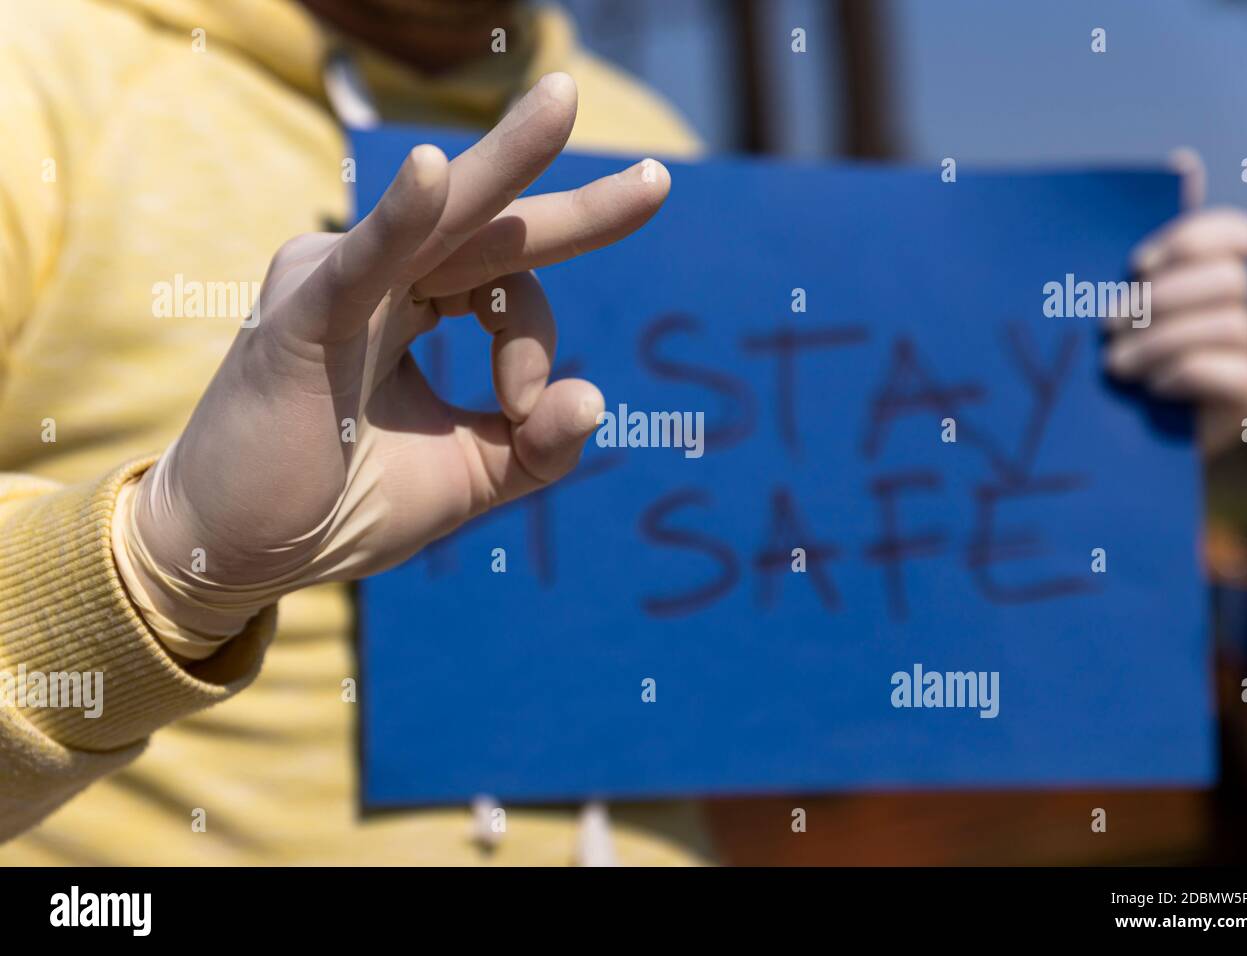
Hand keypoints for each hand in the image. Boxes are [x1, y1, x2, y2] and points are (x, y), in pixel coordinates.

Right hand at [117, 74, 669, 651]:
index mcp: (414, 301)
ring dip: (505, 162)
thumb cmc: (342, 504)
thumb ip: (539, 446)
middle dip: (575, 207)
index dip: (536, 345)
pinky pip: (360, 263)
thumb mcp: (468, 475)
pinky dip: (397, 221)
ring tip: (563, 101)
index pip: (509, 285)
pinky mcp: (302, 319)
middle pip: (490, 226)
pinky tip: (430, 173)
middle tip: (659, 181)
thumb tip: (597, 398)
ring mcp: (336, 285)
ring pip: (436, 218)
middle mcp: (379, 276)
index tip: (525, 411)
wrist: (242, 554)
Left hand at [1106, 149, 1246, 455]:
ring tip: (1114, 368)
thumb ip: (1118, 246)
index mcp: (1196, 277)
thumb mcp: (1088, 302)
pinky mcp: (1245, 399)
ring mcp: (1241, 355)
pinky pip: (1237, 372)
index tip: (1135, 264)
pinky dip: (1189, 373)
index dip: (1193, 239)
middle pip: (1229, 279)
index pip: (1233, 233)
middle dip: (1161, 301)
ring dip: (1161, 343)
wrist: (1084, 441)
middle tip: (1106, 326)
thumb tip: (1181, 161)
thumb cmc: (1081, 362)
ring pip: (1231, 323)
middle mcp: (1228, 310)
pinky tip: (1154, 388)